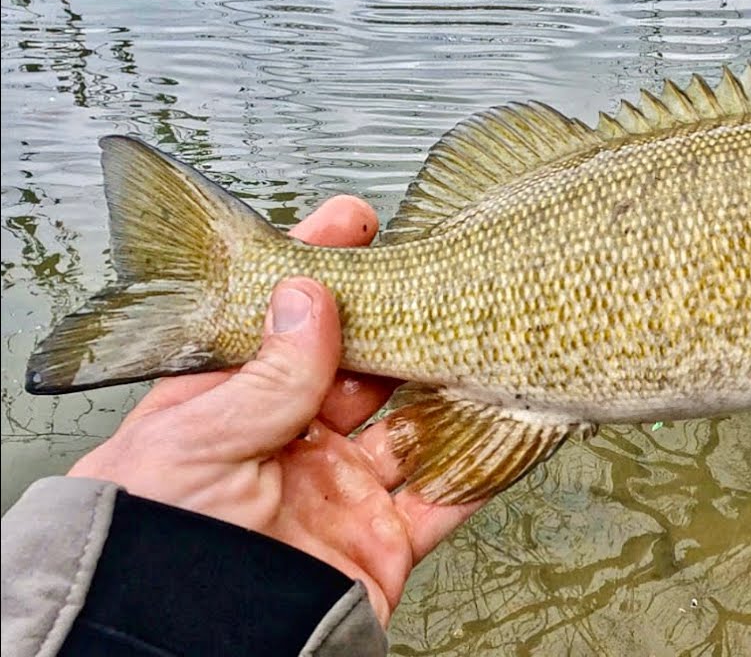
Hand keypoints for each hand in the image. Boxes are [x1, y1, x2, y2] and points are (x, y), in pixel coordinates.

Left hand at [68, 196, 483, 624]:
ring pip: (415, 423)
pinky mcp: (385, 542)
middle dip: (399, 321)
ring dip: (449, 384)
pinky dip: (486, 463)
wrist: (181, 650)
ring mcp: (344, 491)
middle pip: (362, 368)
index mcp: (229, 410)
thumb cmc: (151, 546)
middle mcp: (292, 445)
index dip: (318, 269)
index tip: (355, 222)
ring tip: (482, 335)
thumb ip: (265, 376)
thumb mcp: (192, 444)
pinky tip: (513, 419)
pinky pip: (449, 497)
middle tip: (436, 277)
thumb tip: (310, 297)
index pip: (282, 323)